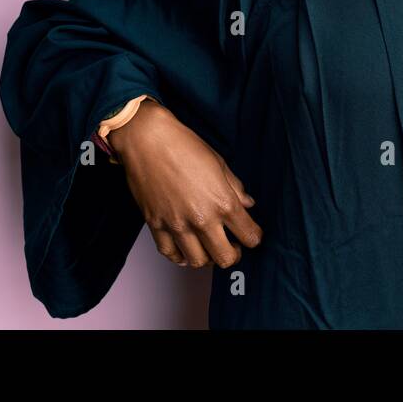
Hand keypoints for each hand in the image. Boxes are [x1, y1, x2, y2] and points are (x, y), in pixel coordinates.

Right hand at [107, 100, 261, 268]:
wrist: (148, 139)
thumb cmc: (184, 145)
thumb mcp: (219, 163)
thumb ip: (236, 188)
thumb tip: (247, 204)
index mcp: (223, 202)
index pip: (249, 236)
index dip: (255, 237)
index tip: (252, 234)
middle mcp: (202, 219)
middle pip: (225, 258)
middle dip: (234, 255)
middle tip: (233, 246)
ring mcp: (177, 225)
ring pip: (198, 262)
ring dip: (208, 258)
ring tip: (209, 246)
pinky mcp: (156, 225)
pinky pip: (170, 254)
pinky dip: (180, 256)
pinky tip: (185, 249)